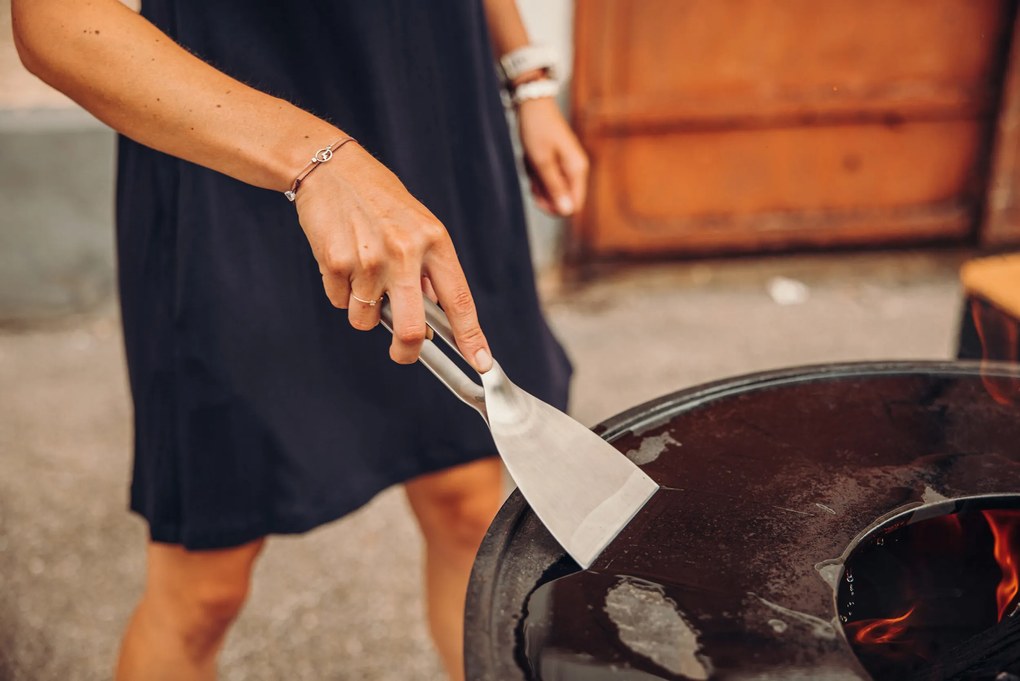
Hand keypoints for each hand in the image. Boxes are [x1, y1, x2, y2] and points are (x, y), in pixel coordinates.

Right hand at [293, 143, 491, 370]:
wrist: (331, 168)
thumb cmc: (380, 199)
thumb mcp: (419, 226)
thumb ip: (429, 271)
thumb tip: (434, 319)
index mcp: (434, 241)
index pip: (459, 300)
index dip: (471, 336)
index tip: (481, 362)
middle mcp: (405, 252)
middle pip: (411, 328)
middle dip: (407, 351)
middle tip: (404, 352)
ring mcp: (369, 259)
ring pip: (366, 320)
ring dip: (364, 311)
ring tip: (362, 275)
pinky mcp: (335, 261)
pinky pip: (340, 301)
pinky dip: (341, 292)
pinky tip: (343, 260)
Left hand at [517, 97, 588, 216]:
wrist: (532, 103)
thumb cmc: (537, 129)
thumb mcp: (542, 161)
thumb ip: (555, 188)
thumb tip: (567, 212)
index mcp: (577, 170)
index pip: (574, 205)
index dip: (555, 207)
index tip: (537, 196)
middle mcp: (576, 169)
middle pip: (562, 199)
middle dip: (543, 193)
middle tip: (530, 177)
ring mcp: (566, 165)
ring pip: (551, 188)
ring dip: (536, 181)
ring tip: (530, 163)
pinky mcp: (557, 161)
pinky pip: (545, 177)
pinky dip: (534, 173)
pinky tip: (529, 160)